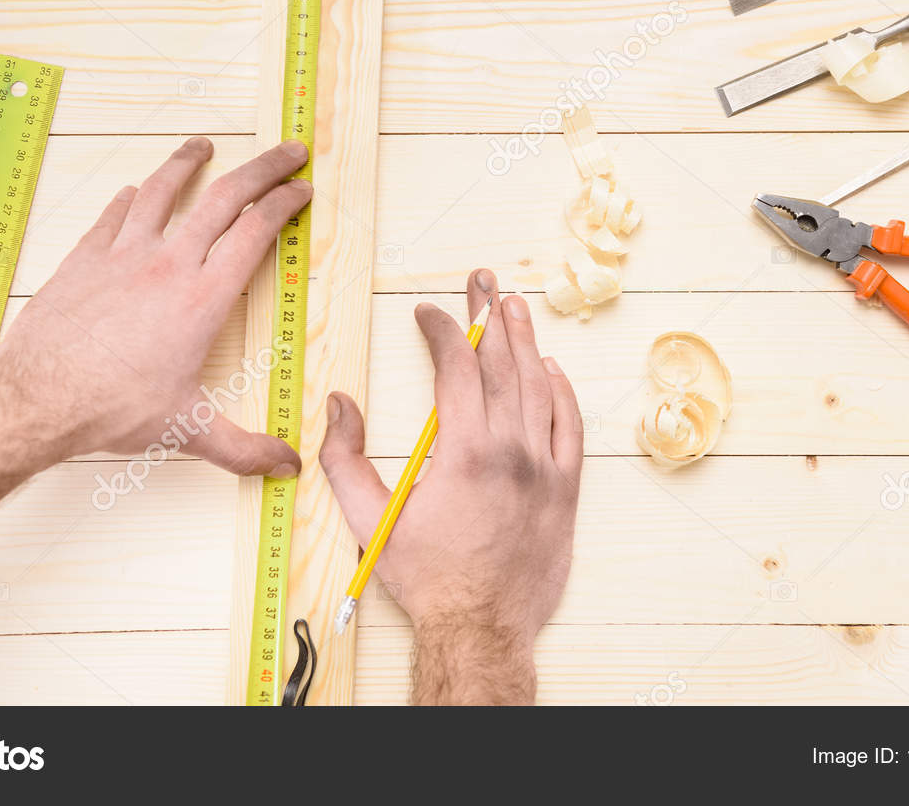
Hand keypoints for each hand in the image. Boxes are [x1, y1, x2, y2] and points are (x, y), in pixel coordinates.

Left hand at [0, 137, 309, 476]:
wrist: (36, 396)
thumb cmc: (110, 410)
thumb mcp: (187, 431)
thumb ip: (243, 447)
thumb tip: (287, 465)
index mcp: (203, 299)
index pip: (256, 232)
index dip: (285, 204)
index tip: (302, 190)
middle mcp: (168, 264)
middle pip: (226, 196)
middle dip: (264, 168)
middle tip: (288, 151)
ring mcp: (123, 254)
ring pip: (164, 190)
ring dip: (189, 162)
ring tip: (205, 146)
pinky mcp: (85, 258)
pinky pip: (114, 214)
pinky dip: (133, 196)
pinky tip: (136, 191)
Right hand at [320, 269, 583, 702]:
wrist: (481, 628)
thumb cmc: (426, 578)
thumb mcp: (369, 520)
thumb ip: (345, 458)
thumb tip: (339, 405)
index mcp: (464, 451)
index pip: (457, 368)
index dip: (443, 332)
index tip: (428, 312)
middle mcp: (511, 450)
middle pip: (503, 364)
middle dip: (489, 316)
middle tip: (483, 280)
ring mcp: (544, 467)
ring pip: (539, 387)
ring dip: (526, 342)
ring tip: (515, 307)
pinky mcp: (566, 488)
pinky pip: (569, 426)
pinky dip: (561, 392)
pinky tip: (550, 368)